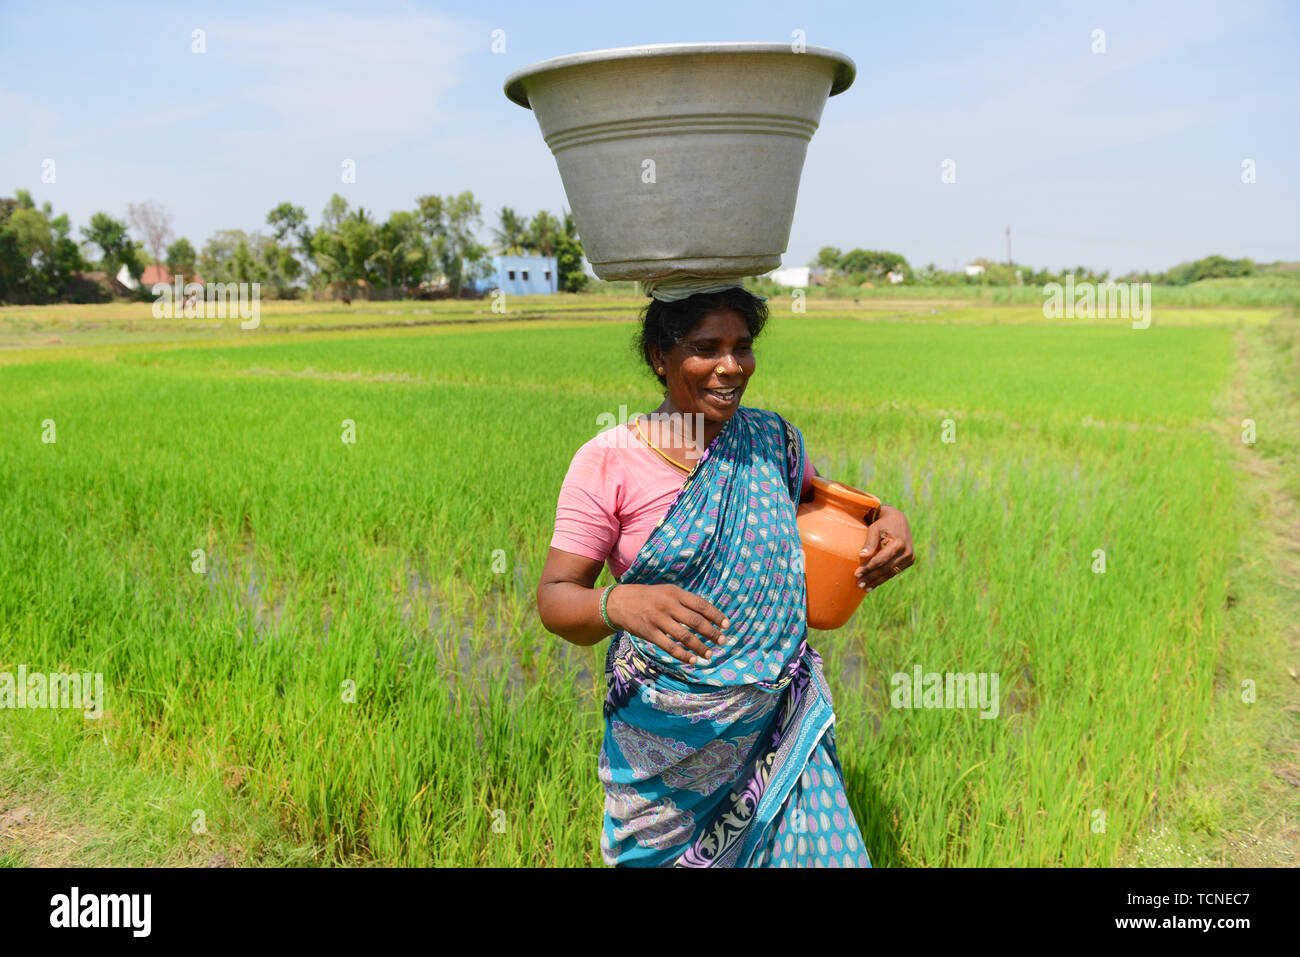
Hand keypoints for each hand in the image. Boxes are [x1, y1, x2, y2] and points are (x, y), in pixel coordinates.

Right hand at [605, 584, 732, 665]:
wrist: (620, 602)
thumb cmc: (648, 598)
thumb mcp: (667, 592)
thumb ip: (685, 601)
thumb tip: (708, 615)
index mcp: (675, 593)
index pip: (701, 604)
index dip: (716, 615)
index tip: (727, 625)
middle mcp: (668, 605)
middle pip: (695, 621)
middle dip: (711, 633)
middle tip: (722, 641)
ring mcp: (658, 619)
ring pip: (684, 636)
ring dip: (700, 647)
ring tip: (709, 655)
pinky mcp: (650, 632)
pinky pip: (670, 647)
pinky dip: (683, 655)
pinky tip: (692, 660)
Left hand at [856, 505, 914, 592]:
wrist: (898, 519)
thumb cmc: (883, 523)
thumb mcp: (874, 528)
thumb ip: (869, 542)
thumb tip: (862, 557)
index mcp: (899, 543)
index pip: (881, 560)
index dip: (868, 568)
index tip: (857, 574)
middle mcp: (907, 552)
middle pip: (886, 568)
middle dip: (871, 577)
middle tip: (859, 584)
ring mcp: (910, 557)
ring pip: (890, 573)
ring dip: (877, 581)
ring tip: (864, 588)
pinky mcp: (909, 561)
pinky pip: (894, 571)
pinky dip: (883, 578)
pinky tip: (873, 584)